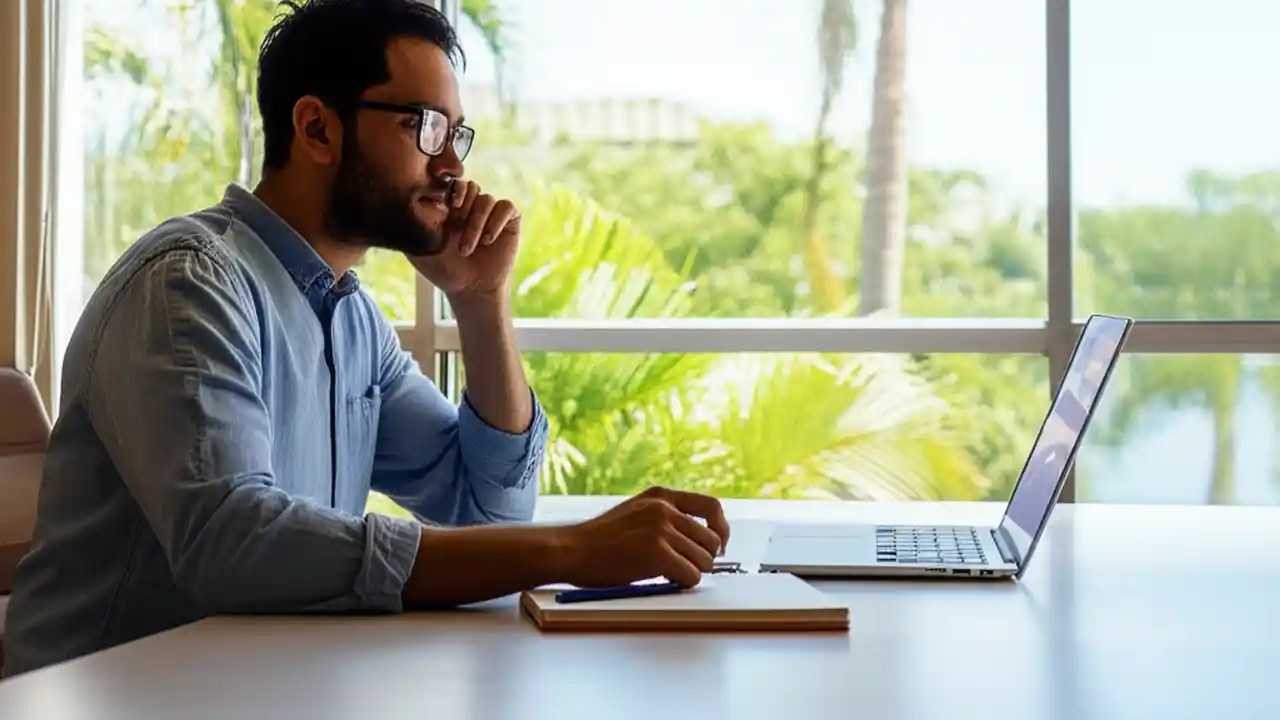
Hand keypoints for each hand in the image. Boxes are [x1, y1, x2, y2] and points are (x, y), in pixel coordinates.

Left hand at [409, 179, 520, 299]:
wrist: (471, 289)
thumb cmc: (443, 271)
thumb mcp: (418, 248)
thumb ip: (410, 226)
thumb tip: (401, 201)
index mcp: (450, 208)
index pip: (452, 184)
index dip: (451, 189)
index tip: (448, 205)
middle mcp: (471, 207)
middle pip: (471, 186)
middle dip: (464, 204)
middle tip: (456, 222)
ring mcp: (491, 213)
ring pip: (487, 199)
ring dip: (476, 223)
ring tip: (467, 248)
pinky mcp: (509, 221)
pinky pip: (506, 207)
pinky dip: (496, 221)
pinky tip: (487, 240)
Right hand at [558, 487, 731, 587]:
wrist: (571, 549)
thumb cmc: (598, 539)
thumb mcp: (635, 513)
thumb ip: (664, 518)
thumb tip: (697, 539)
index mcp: (661, 496)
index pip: (712, 506)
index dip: (721, 530)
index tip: (719, 545)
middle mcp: (665, 508)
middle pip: (711, 539)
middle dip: (704, 558)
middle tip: (687, 568)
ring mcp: (661, 530)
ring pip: (704, 560)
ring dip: (691, 572)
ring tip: (668, 574)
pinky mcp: (657, 553)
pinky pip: (691, 576)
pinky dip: (683, 583)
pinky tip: (665, 581)